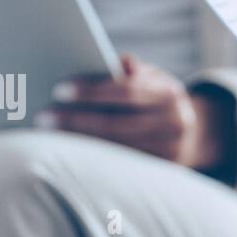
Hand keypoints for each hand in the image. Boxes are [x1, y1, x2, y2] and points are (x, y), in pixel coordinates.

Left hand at [49, 55, 234, 170]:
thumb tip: (121, 62)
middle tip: (44, 118)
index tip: (60, 90)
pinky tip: (68, 152)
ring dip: (78, 143)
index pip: (126, 92)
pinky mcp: (157, 174)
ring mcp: (167, 153)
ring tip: (49, 136)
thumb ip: (134, 70)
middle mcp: (173, 126)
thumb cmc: (159, 98)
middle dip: (76, 121)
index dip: (92, 91)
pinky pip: (118, 167)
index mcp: (169, 96)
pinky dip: (90, 159)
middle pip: (115, 124)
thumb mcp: (153, 77)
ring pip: (114, 149)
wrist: (192, 135)